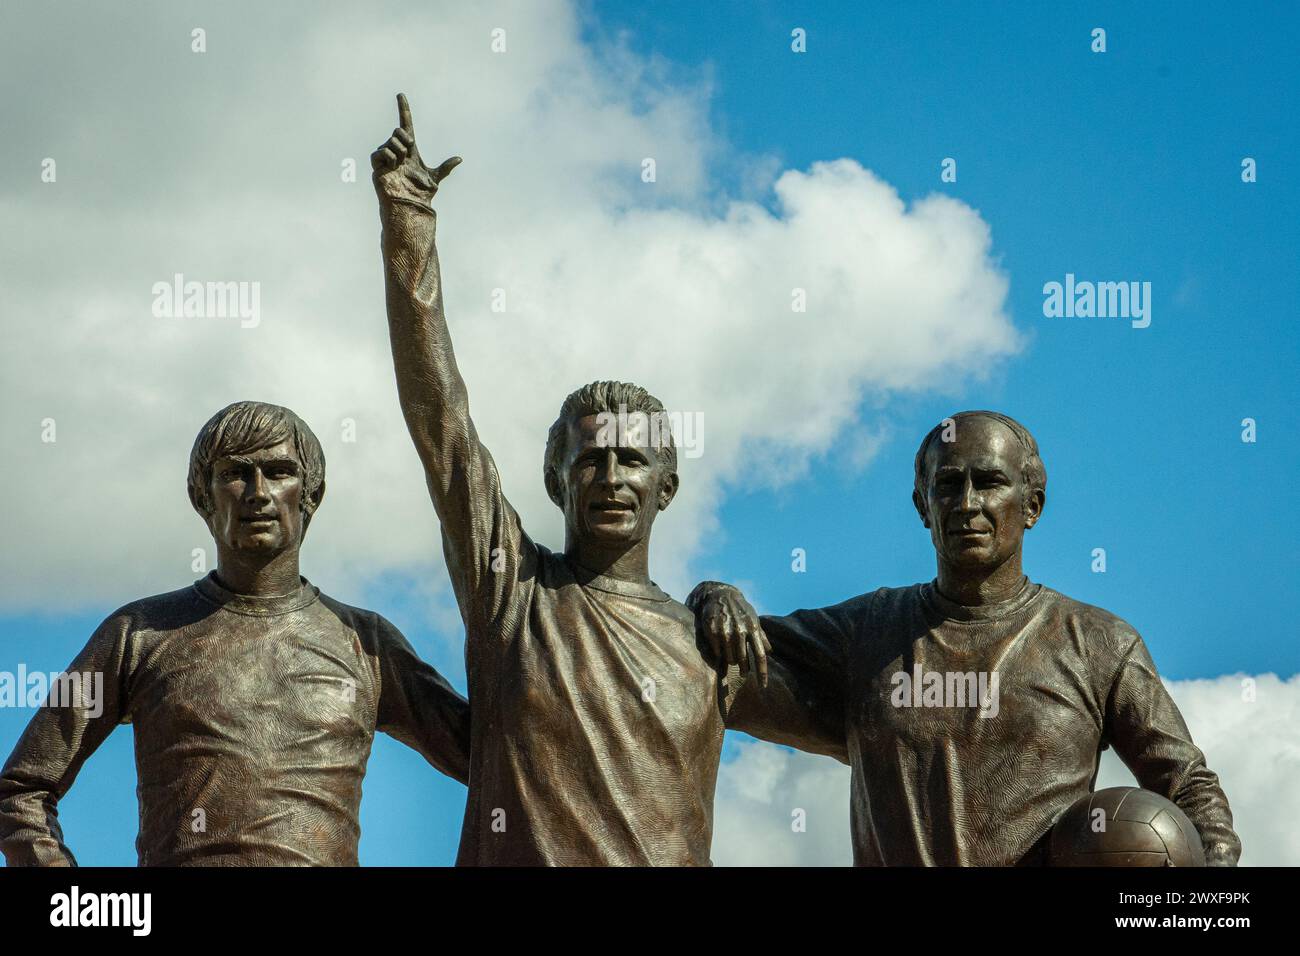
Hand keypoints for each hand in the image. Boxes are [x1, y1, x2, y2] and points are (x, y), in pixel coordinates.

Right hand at [371, 93, 461, 207]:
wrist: (409, 204)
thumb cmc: (420, 193)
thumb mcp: (435, 177)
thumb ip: (445, 167)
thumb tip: (459, 159)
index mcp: (409, 150)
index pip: (405, 125)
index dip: (404, 110)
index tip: (401, 95)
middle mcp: (396, 150)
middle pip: (399, 132)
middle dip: (406, 141)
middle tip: (409, 155)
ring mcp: (385, 156)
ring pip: (392, 142)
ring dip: (400, 153)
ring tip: (400, 166)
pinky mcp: (376, 164)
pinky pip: (382, 152)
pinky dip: (391, 159)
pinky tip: (393, 168)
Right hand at [687, 582, 770, 686]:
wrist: (719, 595)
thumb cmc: (740, 609)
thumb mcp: (753, 619)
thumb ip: (761, 635)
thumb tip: (770, 652)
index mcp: (753, 628)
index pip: (761, 656)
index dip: (762, 673)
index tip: (764, 687)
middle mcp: (740, 630)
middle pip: (743, 660)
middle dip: (744, 668)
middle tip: (744, 671)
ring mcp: (725, 631)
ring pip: (730, 659)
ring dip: (731, 661)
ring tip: (731, 655)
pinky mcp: (712, 631)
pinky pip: (717, 652)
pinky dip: (720, 653)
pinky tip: (720, 647)